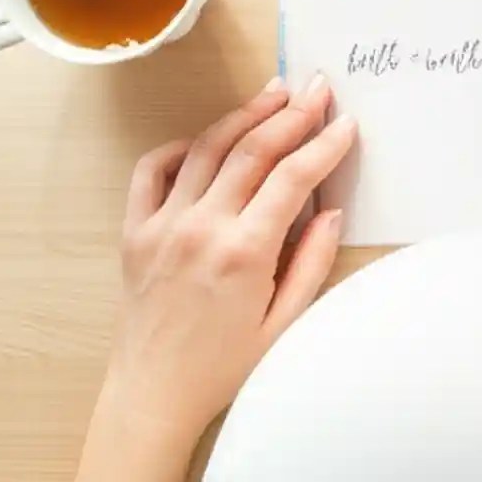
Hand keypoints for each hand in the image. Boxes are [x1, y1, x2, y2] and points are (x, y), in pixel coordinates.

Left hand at [105, 74, 356, 438]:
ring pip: (207, 148)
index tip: (346, 123)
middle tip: (317, 88)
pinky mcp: (135, 229)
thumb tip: (329, 211)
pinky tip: (208, 138)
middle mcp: (202, 228)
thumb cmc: (225, 368)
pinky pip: (154, 168)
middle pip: (252, 150)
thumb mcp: (285, 325)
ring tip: (275, 92)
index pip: (293, 178)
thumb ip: (311, 263)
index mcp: (244, 253)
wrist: (154, 393)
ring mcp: (163, 224)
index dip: (324, 144)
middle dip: (291, 114)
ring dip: (244, 115)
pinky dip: (182, 145)